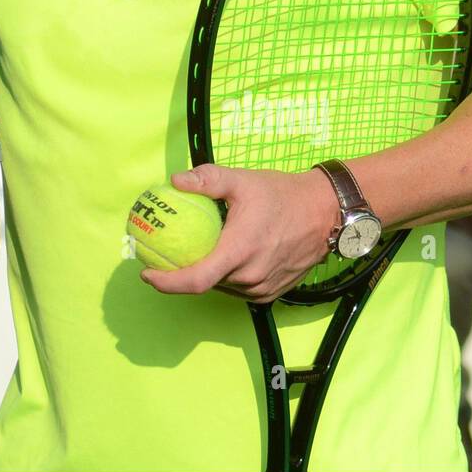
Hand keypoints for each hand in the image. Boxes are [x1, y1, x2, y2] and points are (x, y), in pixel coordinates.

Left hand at [140, 164, 336, 303]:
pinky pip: (239, 289)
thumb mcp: (241, 180)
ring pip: (222, 287)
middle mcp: (250, 276)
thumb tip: (175, 180)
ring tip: (193, 253)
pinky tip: (220, 257)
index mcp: (238, 252)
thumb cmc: (282, 194)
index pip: (195, 280)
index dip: (167, 282)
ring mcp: (263, 288)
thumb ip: (206, 179)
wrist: (325, 212)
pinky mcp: (273, 292)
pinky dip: (226, 277)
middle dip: (181, 274)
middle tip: (164, 255)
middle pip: (206, 283)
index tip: (146, 273)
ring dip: (206, 274)